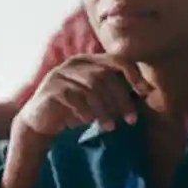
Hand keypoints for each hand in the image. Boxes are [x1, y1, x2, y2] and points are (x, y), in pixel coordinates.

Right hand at [15, 54, 152, 139]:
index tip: (146, 93)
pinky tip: (90, 123)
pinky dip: (86, 112)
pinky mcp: (51, 89)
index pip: (116, 60)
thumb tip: (147, 92)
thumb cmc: (74, 109)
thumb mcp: (96, 98)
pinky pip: (74, 98)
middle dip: (121, 99)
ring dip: (104, 110)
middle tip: (131, 120)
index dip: (133, 75)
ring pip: (91, 88)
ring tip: (111, 127)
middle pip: (105, 76)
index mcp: (88, 60)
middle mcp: (73, 63)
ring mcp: (60, 74)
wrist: (39, 121)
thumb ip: (115, 91)